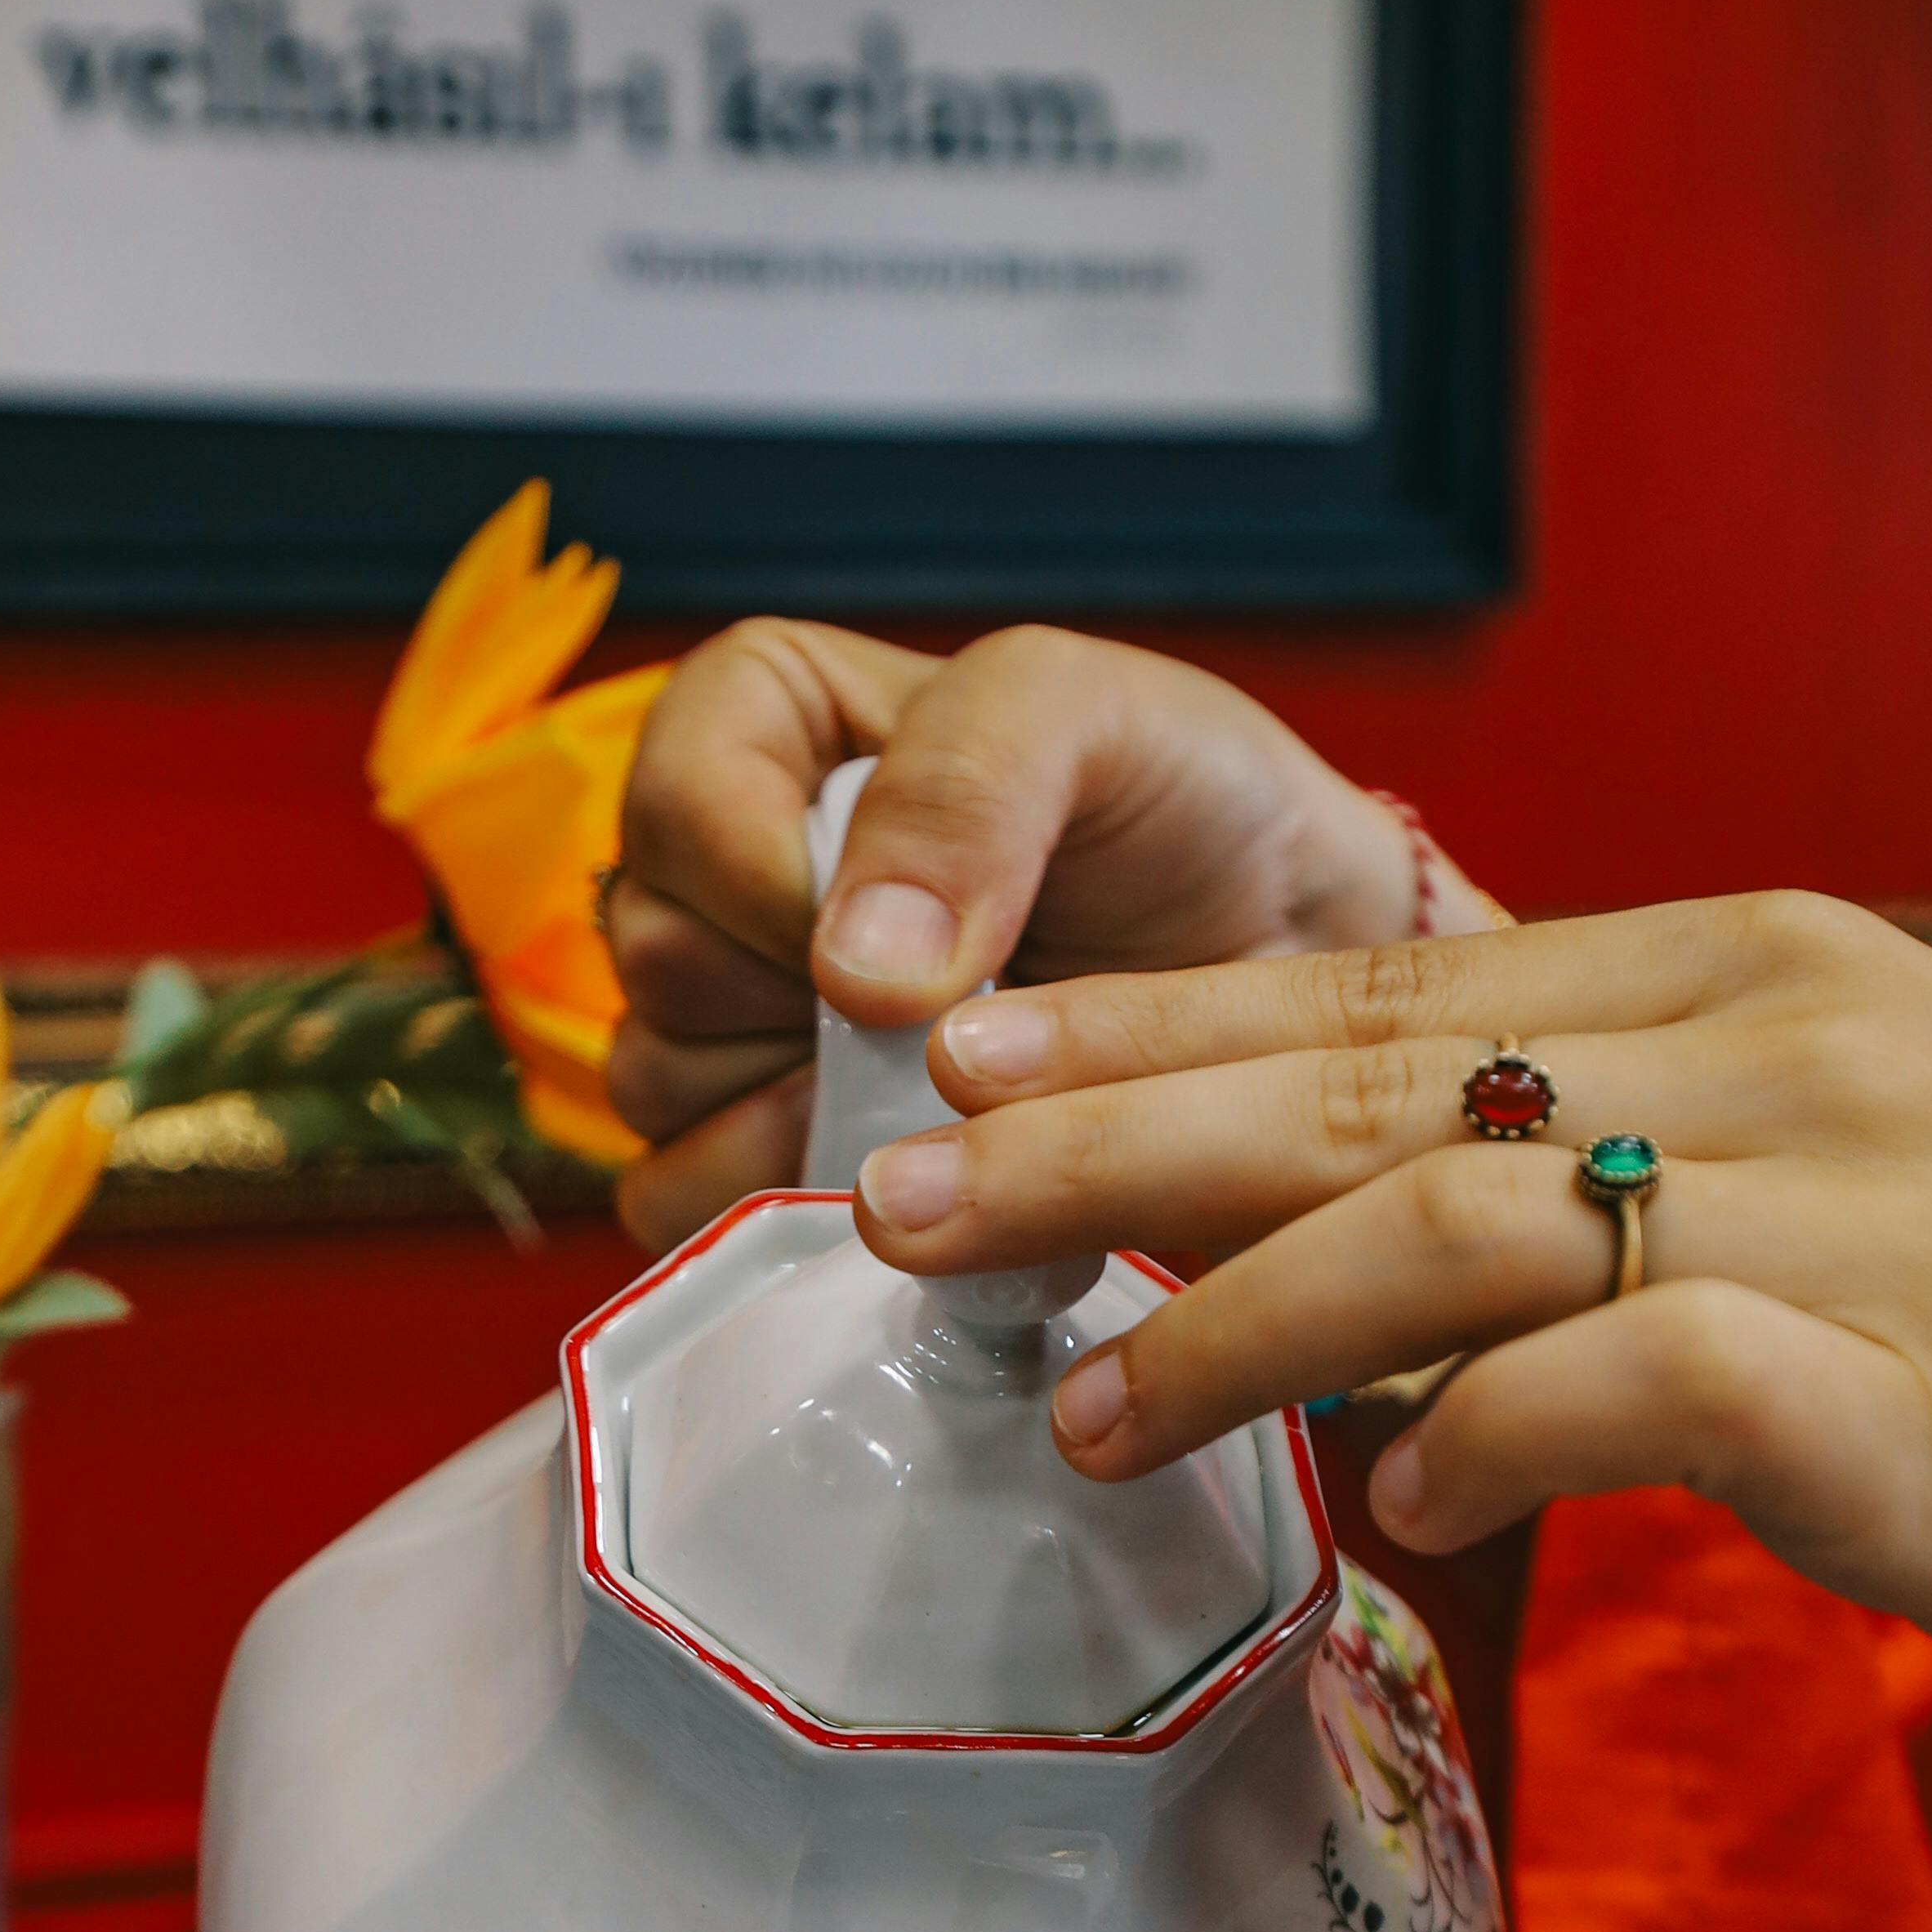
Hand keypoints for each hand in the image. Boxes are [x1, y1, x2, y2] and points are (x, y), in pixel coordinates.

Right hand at [600, 620, 1464, 1253]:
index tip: (895, 934)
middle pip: (649, 960)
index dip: (764, 881)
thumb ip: (965, 788)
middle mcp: (726, 871)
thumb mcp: (1095, 721)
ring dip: (788, 1113)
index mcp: (771, 725)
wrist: (1281, 958)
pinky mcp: (758, 1148)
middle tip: (942, 1014)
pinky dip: (778, 1209)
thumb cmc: (1191, 811)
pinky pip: (681, 1203)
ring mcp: (733, 1022)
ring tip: (934, 1098)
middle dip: (791, 1006)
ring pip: (654, 1090)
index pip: (672, 798)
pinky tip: (900, 1181)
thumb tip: (850, 970)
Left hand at [850, 885, 1931, 1736]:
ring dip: (1234, 1319)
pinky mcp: (1888, 1384)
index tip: (958, 1058)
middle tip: (897, 1196)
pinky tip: (1390, 1511)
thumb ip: (1628, 1175)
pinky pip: (1621, 1393)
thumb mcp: (1857, 1170)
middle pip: (1365, 1070)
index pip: (1389, 980)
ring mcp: (1841, 1208)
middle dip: (1101, 1135)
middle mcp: (1782, 1052)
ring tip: (1075, 1408)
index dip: (1150, 1023)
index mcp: (1757, 972)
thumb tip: (1391, 1279)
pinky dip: (1482, 1441)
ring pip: (1451, 1217)